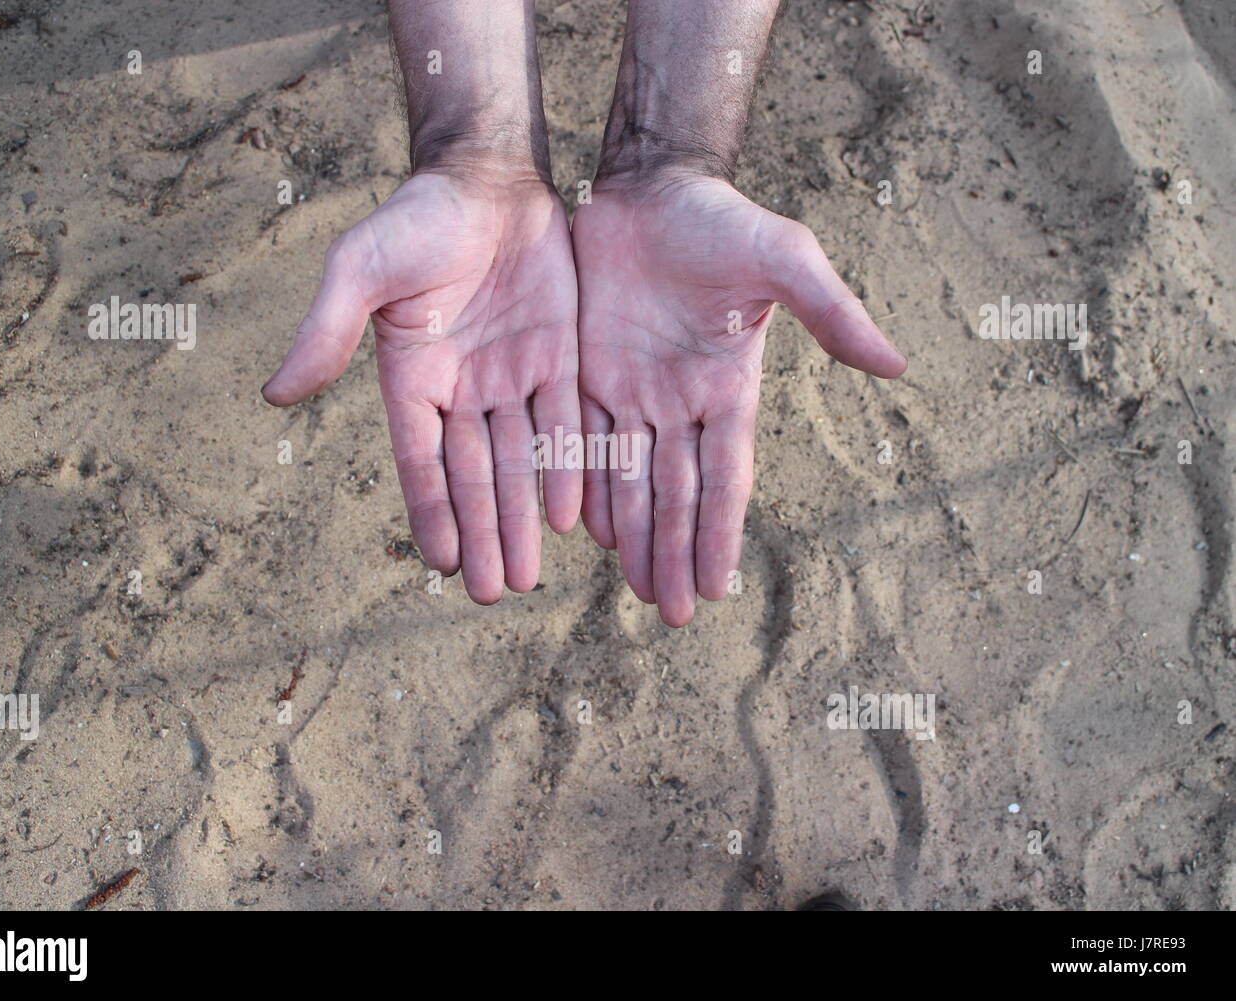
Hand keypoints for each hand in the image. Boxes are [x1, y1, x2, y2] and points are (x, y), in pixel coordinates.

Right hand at [263, 168, 581, 603]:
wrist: (485, 177)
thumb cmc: (413, 220)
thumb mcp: (358, 269)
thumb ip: (324, 330)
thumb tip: (272, 396)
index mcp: (411, 379)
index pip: (421, 461)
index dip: (431, 512)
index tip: (441, 565)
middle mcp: (462, 389)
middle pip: (474, 475)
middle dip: (483, 534)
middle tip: (493, 592)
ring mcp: (512, 376)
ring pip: (520, 461)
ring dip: (523, 519)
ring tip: (526, 575)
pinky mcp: (558, 357)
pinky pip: (563, 423)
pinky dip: (564, 468)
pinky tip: (570, 516)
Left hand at [572, 168, 905, 625]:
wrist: (650, 186)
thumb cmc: (721, 220)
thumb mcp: (784, 259)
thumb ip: (832, 313)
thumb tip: (899, 366)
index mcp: (727, 388)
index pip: (726, 477)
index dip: (720, 533)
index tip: (717, 589)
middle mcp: (680, 403)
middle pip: (676, 493)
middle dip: (674, 553)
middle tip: (670, 614)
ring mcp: (631, 392)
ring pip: (630, 480)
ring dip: (634, 536)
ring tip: (636, 590)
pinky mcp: (587, 375)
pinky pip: (583, 444)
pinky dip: (586, 488)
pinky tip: (585, 533)